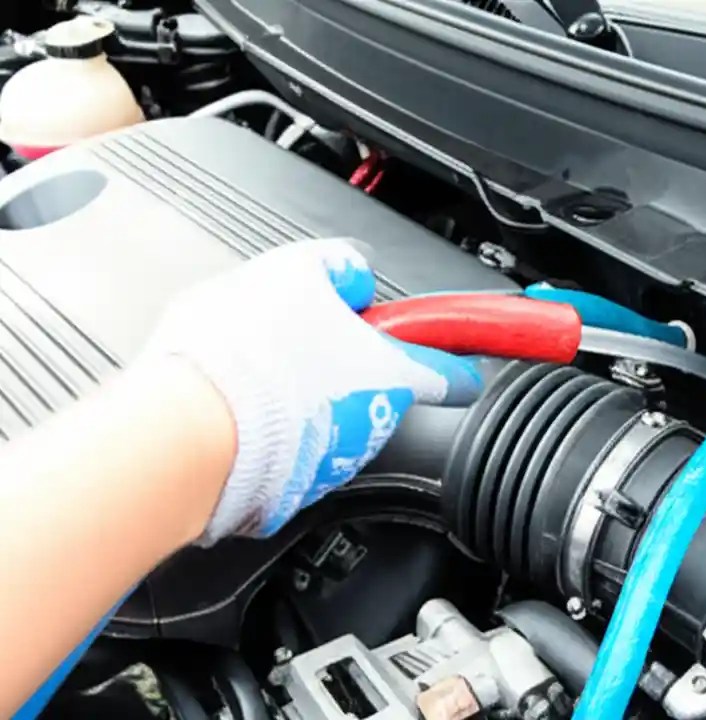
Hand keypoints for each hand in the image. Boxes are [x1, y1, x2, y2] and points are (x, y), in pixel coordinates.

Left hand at [145, 239, 480, 543]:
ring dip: (294, 395)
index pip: (365, 277)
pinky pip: (234, 396)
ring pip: (274, 361)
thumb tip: (461, 375)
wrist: (186, 449)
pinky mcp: (177, 379)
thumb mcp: (391, 384)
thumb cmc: (281, 397)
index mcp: (304, 266)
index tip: (402, 351)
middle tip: (359, 402)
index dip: (391, 319)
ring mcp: (207, 329)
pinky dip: (252, 422)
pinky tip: (267, 452)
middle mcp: (249, 283)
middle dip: (341, 364)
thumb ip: (434, 374)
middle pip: (318, 323)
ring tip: (309, 438)